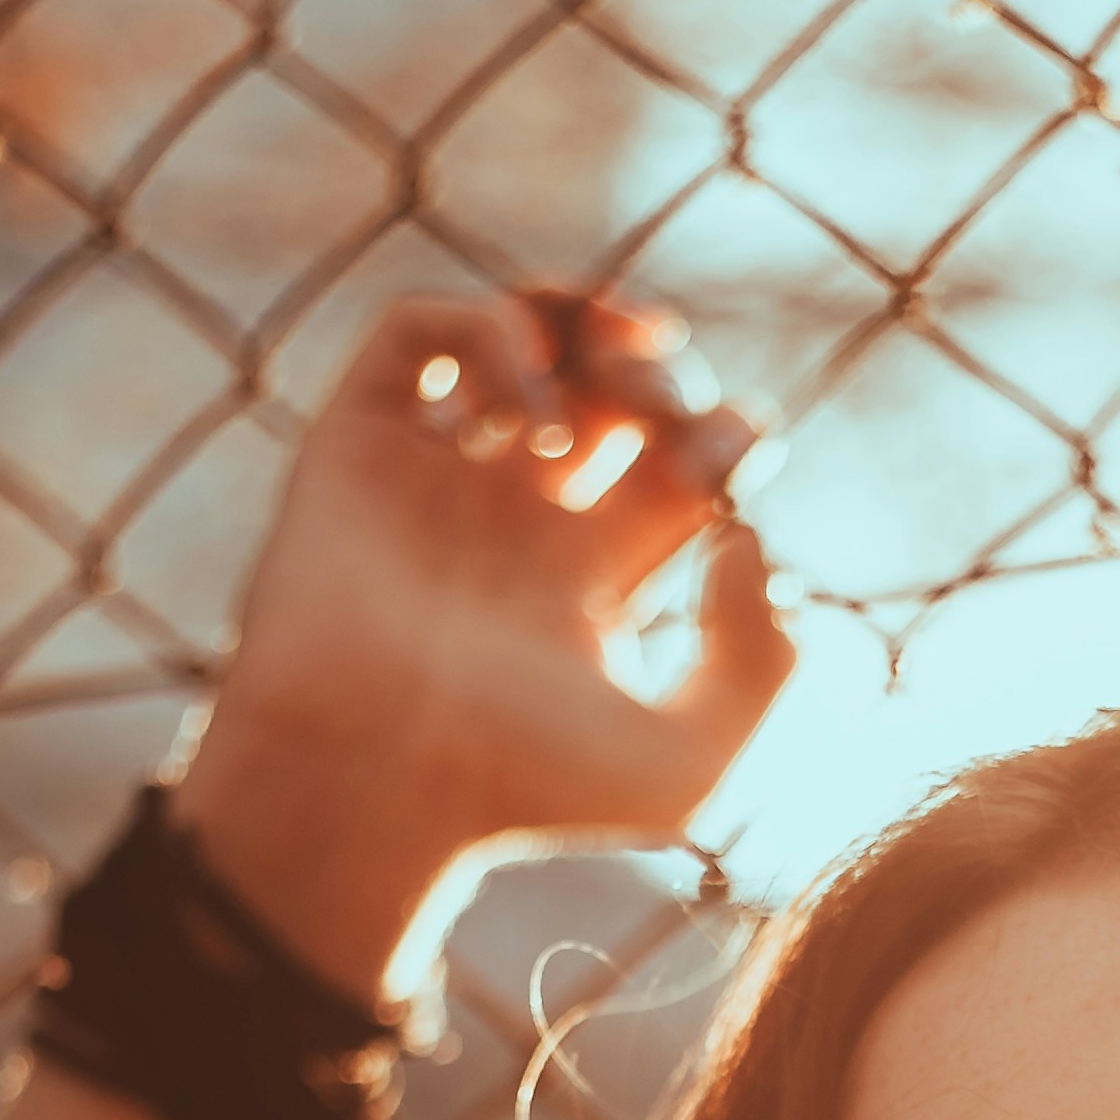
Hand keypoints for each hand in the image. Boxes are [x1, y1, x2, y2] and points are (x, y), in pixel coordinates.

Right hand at [171, 286, 791, 997]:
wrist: (368, 781)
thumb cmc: (518, 791)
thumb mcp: (690, 767)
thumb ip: (760, 667)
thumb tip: (749, 544)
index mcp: (589, 585)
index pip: (679, 467)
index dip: (728, 436)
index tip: (738, 460)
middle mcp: (513, 522)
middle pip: (613, 398)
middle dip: (661, 377)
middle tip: (662, 414)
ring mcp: (435, 479)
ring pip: (520, 343)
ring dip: (582, 327)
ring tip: (606, 380)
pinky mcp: (360, 446)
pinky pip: (416, 330)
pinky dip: (487, 331)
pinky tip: (522, 411)